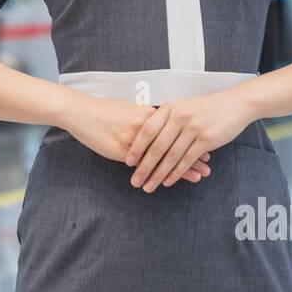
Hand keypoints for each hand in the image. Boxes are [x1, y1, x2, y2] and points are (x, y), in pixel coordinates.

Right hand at [64, 95, 209, 184]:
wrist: (82, 111)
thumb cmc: (103, 111)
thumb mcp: (128, 110)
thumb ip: (144, 117)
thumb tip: (157, 121)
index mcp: (148, 114)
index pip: (177, 128)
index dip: (192, 137)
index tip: (207, 144)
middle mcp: (146, 125)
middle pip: (176, 141)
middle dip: (194, 153)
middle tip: (209, 164)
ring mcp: (136, 138)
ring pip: (165, 155)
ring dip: (183, 166)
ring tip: (200, 176)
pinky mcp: (124, 150)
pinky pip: (147, 164)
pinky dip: (161, 172)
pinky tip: (170, 180)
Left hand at [124, 89, 254, 192]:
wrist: (234, 104)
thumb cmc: (205, 108)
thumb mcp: (182, 107)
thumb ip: (165, 120)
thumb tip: (146, 137)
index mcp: (169, 108)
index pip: (147, 130)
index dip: (137, 148)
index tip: (128, 163)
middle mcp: (179, 117)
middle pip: (156, 147)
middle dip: (144, 167)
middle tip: (135, 181)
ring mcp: (193, 128)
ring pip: (171, 156)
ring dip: (158, 174)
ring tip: (149, 186)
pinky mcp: (206, 139)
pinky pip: (187, 160)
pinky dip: (176, 173)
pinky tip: (168, 182)